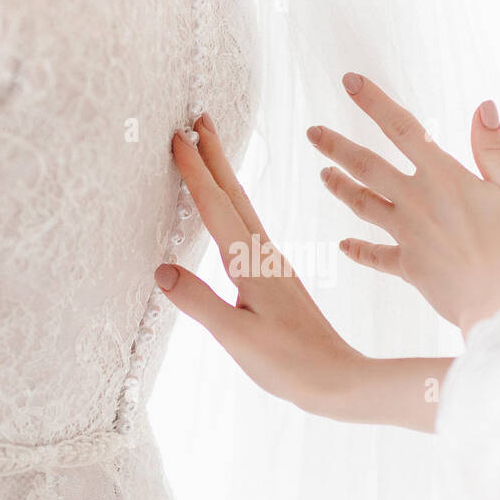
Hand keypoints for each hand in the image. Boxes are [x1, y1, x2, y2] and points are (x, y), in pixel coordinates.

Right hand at [155, 115, 366, 418]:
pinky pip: (250, 229)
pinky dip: (234, 207)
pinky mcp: (277, 280)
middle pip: (235, 196)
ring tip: (210, 152)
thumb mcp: (236, 337)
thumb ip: (199, 302)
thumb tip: (161, 270)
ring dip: (225, 177)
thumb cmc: (290, 364)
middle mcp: (265, 257)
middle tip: (198, 119)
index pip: (217, 209)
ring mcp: (273, 266)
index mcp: (252, 265)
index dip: (196, 173)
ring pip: (244, 209)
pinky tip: (232, 214)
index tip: (178, 138)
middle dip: (215, 157)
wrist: (338, 381)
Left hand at [310, 73, 499, 334]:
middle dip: (337, 146)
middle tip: (312, 132)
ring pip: (363, 205)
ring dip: (341, 188)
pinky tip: (343, 245)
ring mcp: (408, 236)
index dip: (374, 102)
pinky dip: (358, 250)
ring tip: (322, 176)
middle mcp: (417, 202)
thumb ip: (491, 151)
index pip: (402, 129)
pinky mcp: (408, 268)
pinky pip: (375, 256)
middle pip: (367, 166)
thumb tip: (483, 106)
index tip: (350, 81)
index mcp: (444, 177)